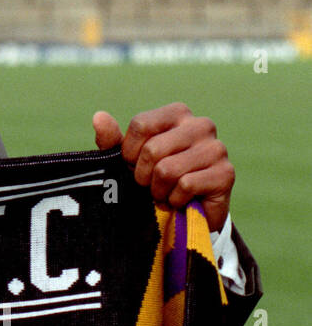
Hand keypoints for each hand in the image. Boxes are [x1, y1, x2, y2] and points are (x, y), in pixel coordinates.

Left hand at [92, 103, 233, 230]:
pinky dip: (175, 199)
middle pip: (153, 149)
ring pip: (167, 170)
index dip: (129, 152)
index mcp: (177, 113)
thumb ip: (111, 140)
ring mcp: (216, 148)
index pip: (141, 125)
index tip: (133, 164)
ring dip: (158, 189)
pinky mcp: (226, 173)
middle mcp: (200, 125)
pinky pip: (185, 185)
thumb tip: (99, 116)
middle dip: (143, 175)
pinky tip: (180, 199)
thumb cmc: (152, 177)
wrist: (185, 212)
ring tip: (165, 191)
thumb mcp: (126, 158)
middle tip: (150, 183)